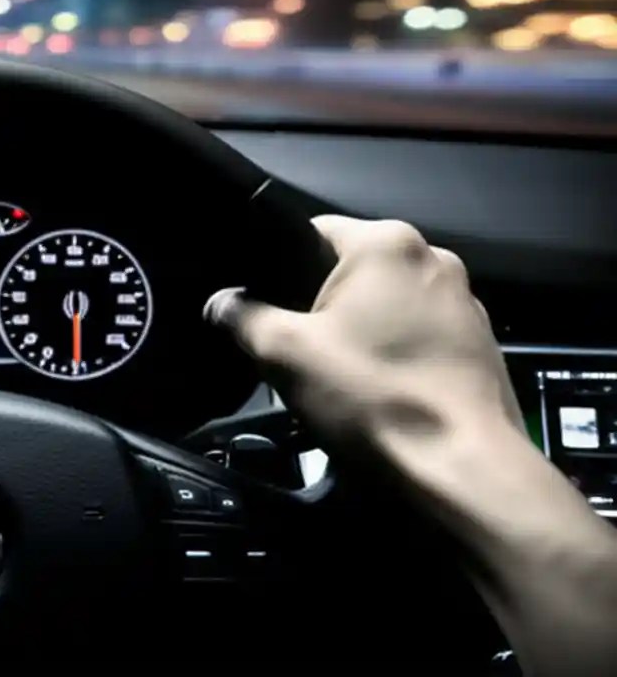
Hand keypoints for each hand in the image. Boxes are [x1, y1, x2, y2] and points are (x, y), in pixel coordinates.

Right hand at [206, 215, 522, 464]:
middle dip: (319, 305)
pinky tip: (380, 393)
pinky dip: (394, 354)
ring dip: (359, 331)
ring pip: (386, 305)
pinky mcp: (480, 343)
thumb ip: (242, 318)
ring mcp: (464, 300)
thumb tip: (220, 303)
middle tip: (295, 352)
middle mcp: (433, 257)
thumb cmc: (372, 398)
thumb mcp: (284, 355)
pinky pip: (419, 334)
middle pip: (350, 270)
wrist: (462, 468)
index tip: (261, 311)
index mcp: (386, 242)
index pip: (310, 231)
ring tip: (338, 378)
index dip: (275, 269)